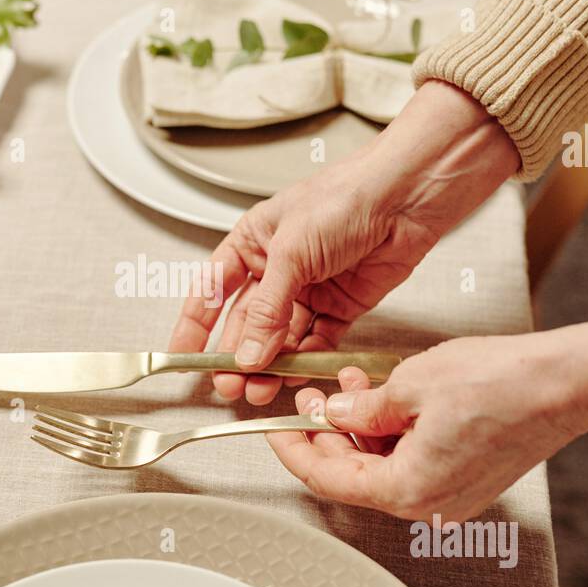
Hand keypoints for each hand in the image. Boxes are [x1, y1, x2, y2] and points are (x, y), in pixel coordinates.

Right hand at [169, 81, 519, 404]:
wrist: (406, 198)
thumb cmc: (345, 198)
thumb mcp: (291, 253)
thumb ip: (267, 309)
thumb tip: (247, 354)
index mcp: (252, 243)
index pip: (212, 292)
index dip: (194, 328)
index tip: (181, 359)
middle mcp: (276, 269)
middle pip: (246, 324)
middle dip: (237, 357)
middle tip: (230, 385)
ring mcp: (309, 290)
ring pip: (280, 339)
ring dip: (270, 365)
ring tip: (261, 388)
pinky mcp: (341, 307)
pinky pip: (317, 342)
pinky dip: (306, 361)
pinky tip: (297, 375)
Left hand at [268, 326, 587, 521]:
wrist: (562, 384)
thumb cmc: (501, 384)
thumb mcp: (409, 385)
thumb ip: (361, 407)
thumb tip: (332, 413)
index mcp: (406, 489)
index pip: (326, 479)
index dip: (293, 449)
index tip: (274, 427)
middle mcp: (427, 503)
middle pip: (352, 476)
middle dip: (325, 433)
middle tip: (310, 397)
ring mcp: (449, 495)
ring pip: (381, 467)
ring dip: (358, 428)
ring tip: (349, 386)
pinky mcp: (466, 479)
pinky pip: (410, 462)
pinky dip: (390, 433)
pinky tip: (384, 398)